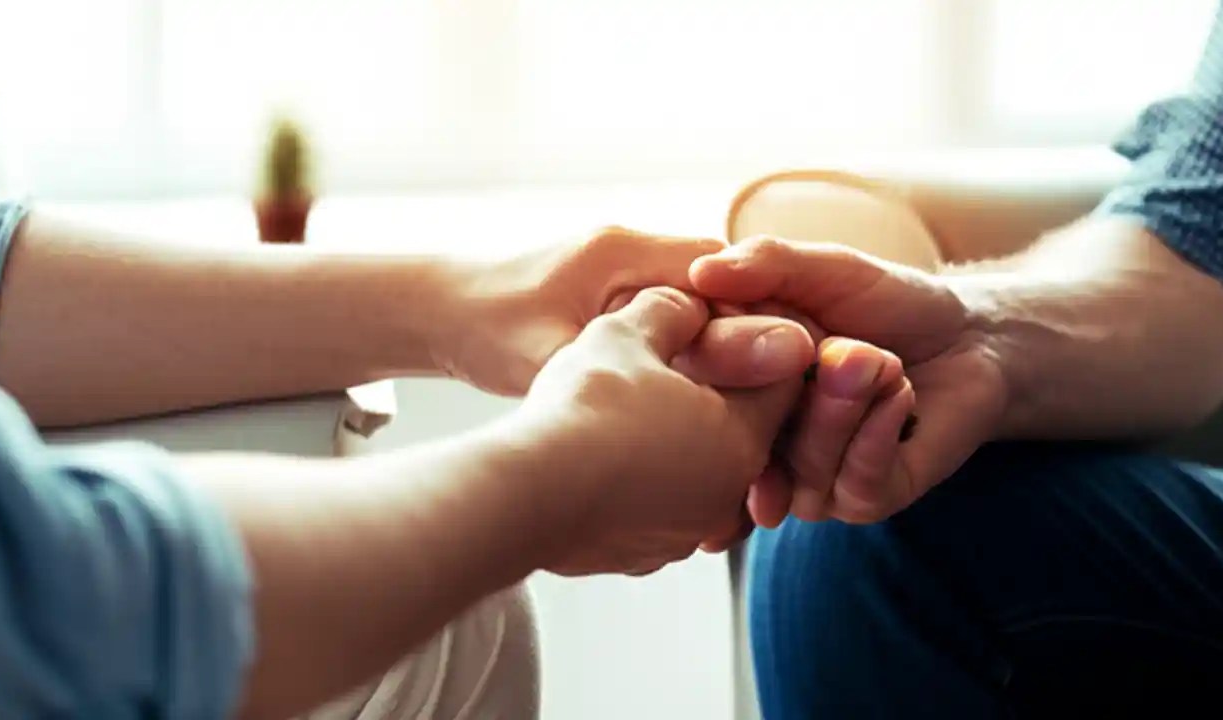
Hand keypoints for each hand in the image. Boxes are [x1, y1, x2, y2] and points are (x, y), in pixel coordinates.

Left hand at [435, 227, 812, 395]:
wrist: (436, 313)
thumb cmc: (483, 332)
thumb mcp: (549, 358)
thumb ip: (617, 369)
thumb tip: (692, 400)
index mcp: (624, 252)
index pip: (720, 269)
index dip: (759, 314)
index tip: (785, 366)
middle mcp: (630, 249)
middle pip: (720, 284)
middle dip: (748, 334)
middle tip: (775, 394)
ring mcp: (623, 267)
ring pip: (699, 301)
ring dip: (720, 344)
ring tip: (747, 402)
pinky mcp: (613, 291)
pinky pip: (671, 313)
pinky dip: (690, 348)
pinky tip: (701, 396)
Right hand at [513, 287, 801, 575]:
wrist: (527, 494)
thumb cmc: (585, 407)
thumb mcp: (627, 332)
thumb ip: (670, 311)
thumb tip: (689, 305)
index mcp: (743, 435)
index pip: (780, 383)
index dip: (750, 349)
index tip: (716, 334)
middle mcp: (728, 493)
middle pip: (740, 433)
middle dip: (713, 400)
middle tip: (669, 372)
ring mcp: (686, 533)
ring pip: (698, 477)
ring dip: (676, 449)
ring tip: (630, 418)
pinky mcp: (645, 557)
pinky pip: (658, 514)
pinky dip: (643, 489)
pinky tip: (603, 464)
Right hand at [690, 237, 1008, 523]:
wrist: (969, 337)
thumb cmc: (886, 302)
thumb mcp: (823, 270)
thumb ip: (765, 266)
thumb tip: (698, 272)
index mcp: (736, 388)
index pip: (698, 394)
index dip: (727, 359)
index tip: (774, 323)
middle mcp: (762, 442)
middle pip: (743, 438)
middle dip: (795, 388)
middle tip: (843, 346)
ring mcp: (809, 479)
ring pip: (799, 468)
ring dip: (845, 406)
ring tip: (880, 360)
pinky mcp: (863, 501)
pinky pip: (851, 484)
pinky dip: (877, 432)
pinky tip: (900, 392)